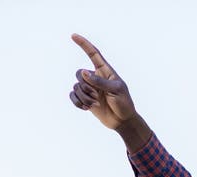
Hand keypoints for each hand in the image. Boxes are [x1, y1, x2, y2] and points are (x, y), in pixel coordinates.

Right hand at [69, 34, 150, 149]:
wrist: (123, 121)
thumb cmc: (124, 104)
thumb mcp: (116, 90)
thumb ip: (100, 81)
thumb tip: (84, 72)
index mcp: (105, 71)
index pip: (93, 54)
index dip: (84, 44)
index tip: (74, 36)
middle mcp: (95, 78)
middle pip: (79, 73)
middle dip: (86, 86)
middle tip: (97, 96)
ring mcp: (89, 88)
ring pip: (76, 86)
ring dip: (84, 97)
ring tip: (96, 104)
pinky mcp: (85, 99)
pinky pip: (73, 96)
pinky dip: (77, 102)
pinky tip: (86, 108)